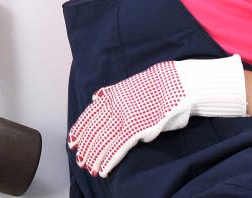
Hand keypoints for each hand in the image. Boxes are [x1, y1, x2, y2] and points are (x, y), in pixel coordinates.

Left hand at [68, 55, 245, 177]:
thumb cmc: (158, 85)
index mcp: (113, 96)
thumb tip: (96, 98)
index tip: (72, 141)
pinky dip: (110, 159)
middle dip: (86, 148)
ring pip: (104, 141)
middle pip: (95, 131)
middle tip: (79, 160)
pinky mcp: (139, 128)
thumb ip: (112, 93)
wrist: (178, 82)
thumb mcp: (130, 85)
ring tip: (90, 169)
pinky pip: (119, 147)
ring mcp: (126, 118)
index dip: (80, 130)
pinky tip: (104, 169)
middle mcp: (116, 107)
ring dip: (96, 157)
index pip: (90, 116)